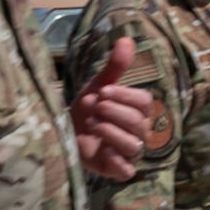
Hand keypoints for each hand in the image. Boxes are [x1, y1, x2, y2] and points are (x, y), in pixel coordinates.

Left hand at [69, 37, 155, 181]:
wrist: (65, 131)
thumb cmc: (87, 108)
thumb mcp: (99, 85)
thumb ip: (115, 66)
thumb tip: (126, 39)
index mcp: (137, 111)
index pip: (144, 103)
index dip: (126, 96)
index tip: (103, 91)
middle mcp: (138, 132)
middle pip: (139, 123)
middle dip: (115, 113)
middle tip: (95, 105)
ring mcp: (128, 152)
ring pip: (134, 145)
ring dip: (111, 133)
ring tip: (92, 123)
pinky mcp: (117, 169)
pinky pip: (127, 170)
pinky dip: (118, 162)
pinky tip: (104, 151)